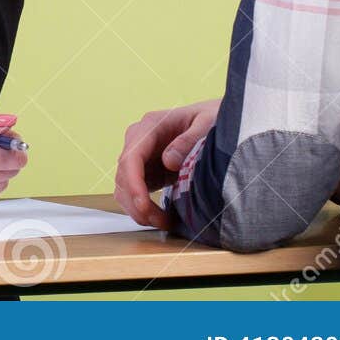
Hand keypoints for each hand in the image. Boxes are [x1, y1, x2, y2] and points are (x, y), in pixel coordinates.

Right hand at [114, 98, 219, 227]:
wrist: (215, 119)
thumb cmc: (211, 117)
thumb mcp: (207, 122)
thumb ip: (188, 140)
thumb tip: (168, 161)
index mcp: (151, 125)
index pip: (131, 156)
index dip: (133, 183)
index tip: (143, 204)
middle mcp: (139, 140)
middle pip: (124, 175)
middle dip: (137, 202)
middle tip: (160, 221)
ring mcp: (140, 156)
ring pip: (124, 187)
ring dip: (138, 209)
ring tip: (163, 223)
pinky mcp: (146, 171)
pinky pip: (134, 192)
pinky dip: (143, 209)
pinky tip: (161, 218)